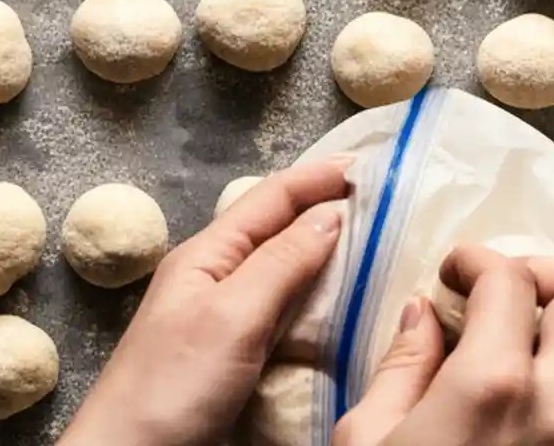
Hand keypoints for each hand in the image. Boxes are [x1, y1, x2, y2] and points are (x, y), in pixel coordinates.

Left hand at [58, 157, 349, 445]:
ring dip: (328, 255)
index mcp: (207, 255)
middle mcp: (217, 278)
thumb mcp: (229, 317)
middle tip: (384, 202)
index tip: (372, 165)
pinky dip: (319, 301)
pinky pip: (286, 314)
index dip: (318, 177)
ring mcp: (226, 319)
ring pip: (286, 271)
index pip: (271, 198)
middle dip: (327, 209)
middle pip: (280, 229)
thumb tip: (330, 213)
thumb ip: (280, 264)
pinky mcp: (237, 357)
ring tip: (377, 248)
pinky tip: (345, 308)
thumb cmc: (169, 387)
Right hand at [334, 245, 553, 445]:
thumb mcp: (368, 443)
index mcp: (495, 386)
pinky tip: (525, 386)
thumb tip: (421, 314)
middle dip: (541, 271)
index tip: (452, 270)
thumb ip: (402, 367)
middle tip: (495, 286)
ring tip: (513, 334)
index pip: (509, 279)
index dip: (476, 259)